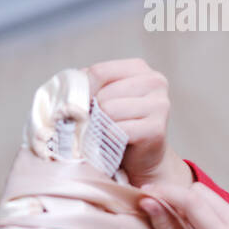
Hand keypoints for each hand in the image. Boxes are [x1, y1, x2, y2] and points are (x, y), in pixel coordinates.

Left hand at [84, 58, 183, 188]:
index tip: (78, 108)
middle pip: (104, 94)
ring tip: (105, 135)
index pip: (99, 72)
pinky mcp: (156, 128)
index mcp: (139, 69)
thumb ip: (91, 87)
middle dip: (93, 113)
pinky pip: (118, 130)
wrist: (143, 160)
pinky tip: (114, 144)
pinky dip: (110, 140)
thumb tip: (70, 88)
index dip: (82, 92)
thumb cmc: (120, 127)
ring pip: (109, 110)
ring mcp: (159, 104)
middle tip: (95, 127)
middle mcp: (154, 81)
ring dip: (101, 127)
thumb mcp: (106, 99)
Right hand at [138, 181, 228, 228]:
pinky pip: (215, 203)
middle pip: (200, 193)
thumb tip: (149, 201)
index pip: (193, 201)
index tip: (144, 193)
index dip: (166, 193)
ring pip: (207, 195)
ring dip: (188, 206)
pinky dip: (200, 211)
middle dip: (176, 201)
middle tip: (159, 218)